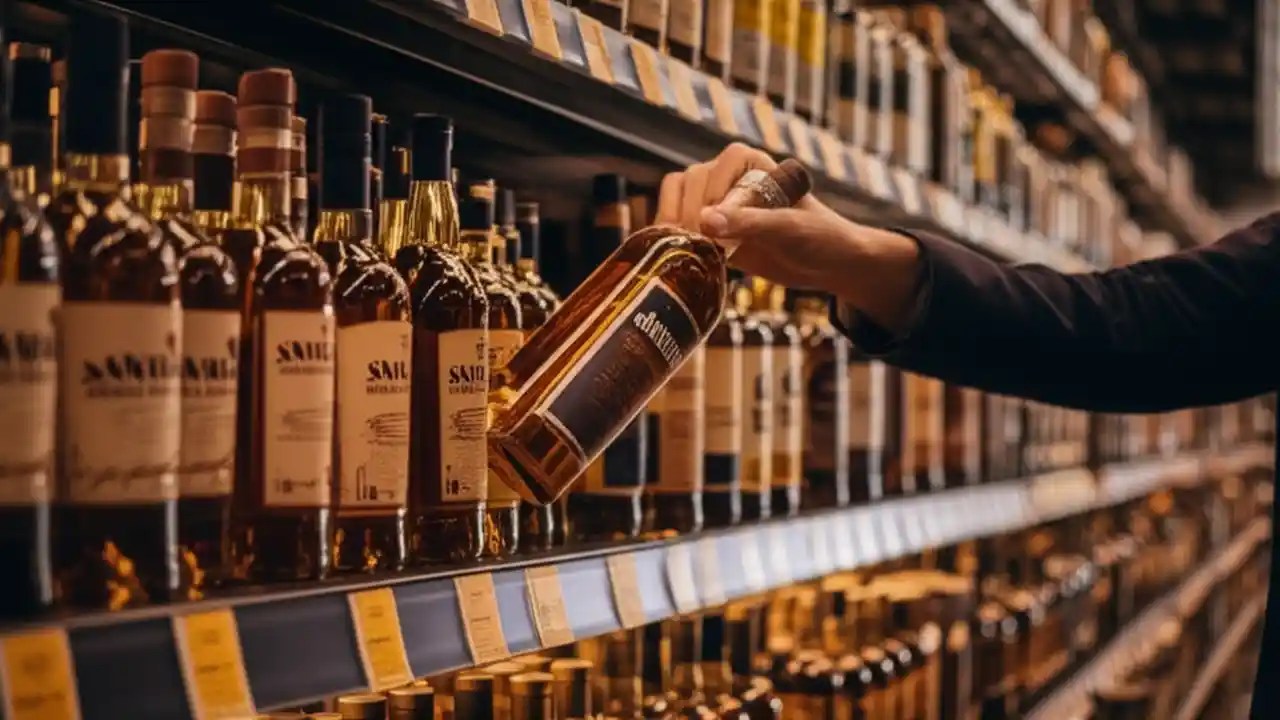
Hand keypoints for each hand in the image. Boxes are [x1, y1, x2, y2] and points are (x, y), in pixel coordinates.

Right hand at [656, 143, 923, 333]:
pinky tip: (676, 253)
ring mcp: (719, 204)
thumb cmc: (820, 237)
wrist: (830, 264)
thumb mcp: (789, 229)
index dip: (714, 190)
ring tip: (683, 247)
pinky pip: (681, 224)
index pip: (721, 164)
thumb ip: (749, 224)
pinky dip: (674, 236)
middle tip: (695, 241)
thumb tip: (704, 221)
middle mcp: (732, 178)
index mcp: (755, 165)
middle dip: (689, 210)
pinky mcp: (713, 230)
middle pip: (692, 179)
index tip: (715, 221)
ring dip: (675, 220)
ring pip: (679, 198)